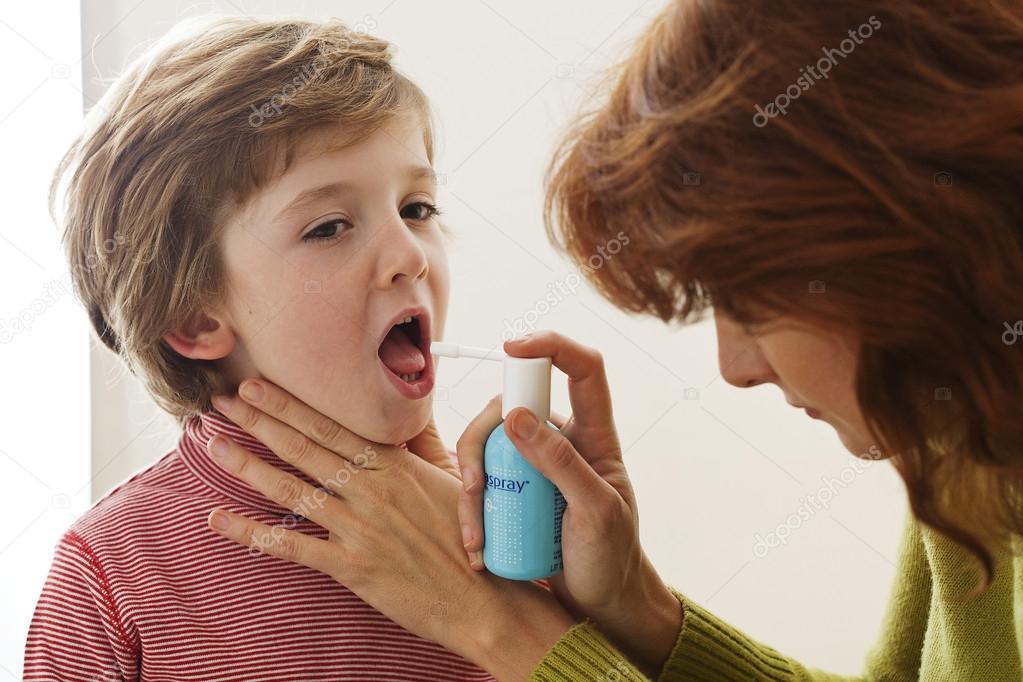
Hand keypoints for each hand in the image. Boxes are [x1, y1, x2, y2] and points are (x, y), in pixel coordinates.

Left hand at [205, 381, 575, 680]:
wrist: (488, 599)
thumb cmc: (473, 540)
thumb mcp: (454, 482)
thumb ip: (421, 449)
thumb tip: (406, 415)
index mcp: (397, 467)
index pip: (333, 427)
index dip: (291, 405)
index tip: (261, 386)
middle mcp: (373, 491)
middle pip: (305, 448)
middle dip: (261, 420)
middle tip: (224, 399)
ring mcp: (360, 529)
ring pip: (293, 489)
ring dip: (248, 465)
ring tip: (214, 445)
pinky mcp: (352, 567)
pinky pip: (292, 546)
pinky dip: (251, 532)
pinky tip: (218, 519)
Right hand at [455, 331, 682, 677]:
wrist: (600, 605)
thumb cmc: (610, 557)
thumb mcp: (595, 512)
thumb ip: (562, 463)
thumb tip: (516, 416)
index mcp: (594, 434)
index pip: (582, 369)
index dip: (551, 345)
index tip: (511, 347)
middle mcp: (561, 440)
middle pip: (511, 406)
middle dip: (482, 440)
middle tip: (477, 486)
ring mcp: (533, 464)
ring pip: (487, 443)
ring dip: (471, 484)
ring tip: (475, 532)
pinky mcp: (512, 490)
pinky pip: (479, 480)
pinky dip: (469, 509)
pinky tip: (475, 544)